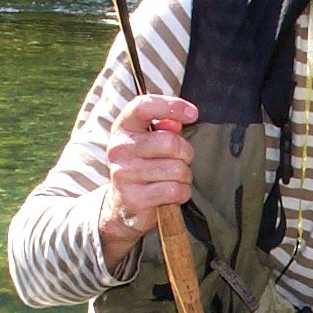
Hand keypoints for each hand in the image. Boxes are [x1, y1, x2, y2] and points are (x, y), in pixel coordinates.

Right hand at [100, 95, 198, 268]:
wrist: (125, 205)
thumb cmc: (145, 165)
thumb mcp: (151, 141)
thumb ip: (165, 128)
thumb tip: (176, 123)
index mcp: (123, 128)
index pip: (143, 106)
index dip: (171, 106)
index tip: (193, 114)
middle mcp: (119, 148)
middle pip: (170, 142)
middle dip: (185, 152)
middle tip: (180, 160)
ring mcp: (124, 174)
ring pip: (177, 169)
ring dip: (184, 176)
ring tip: (172, 178)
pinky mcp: (134, 198)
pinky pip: (175, 190)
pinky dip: (182, 193)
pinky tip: (170, 193)